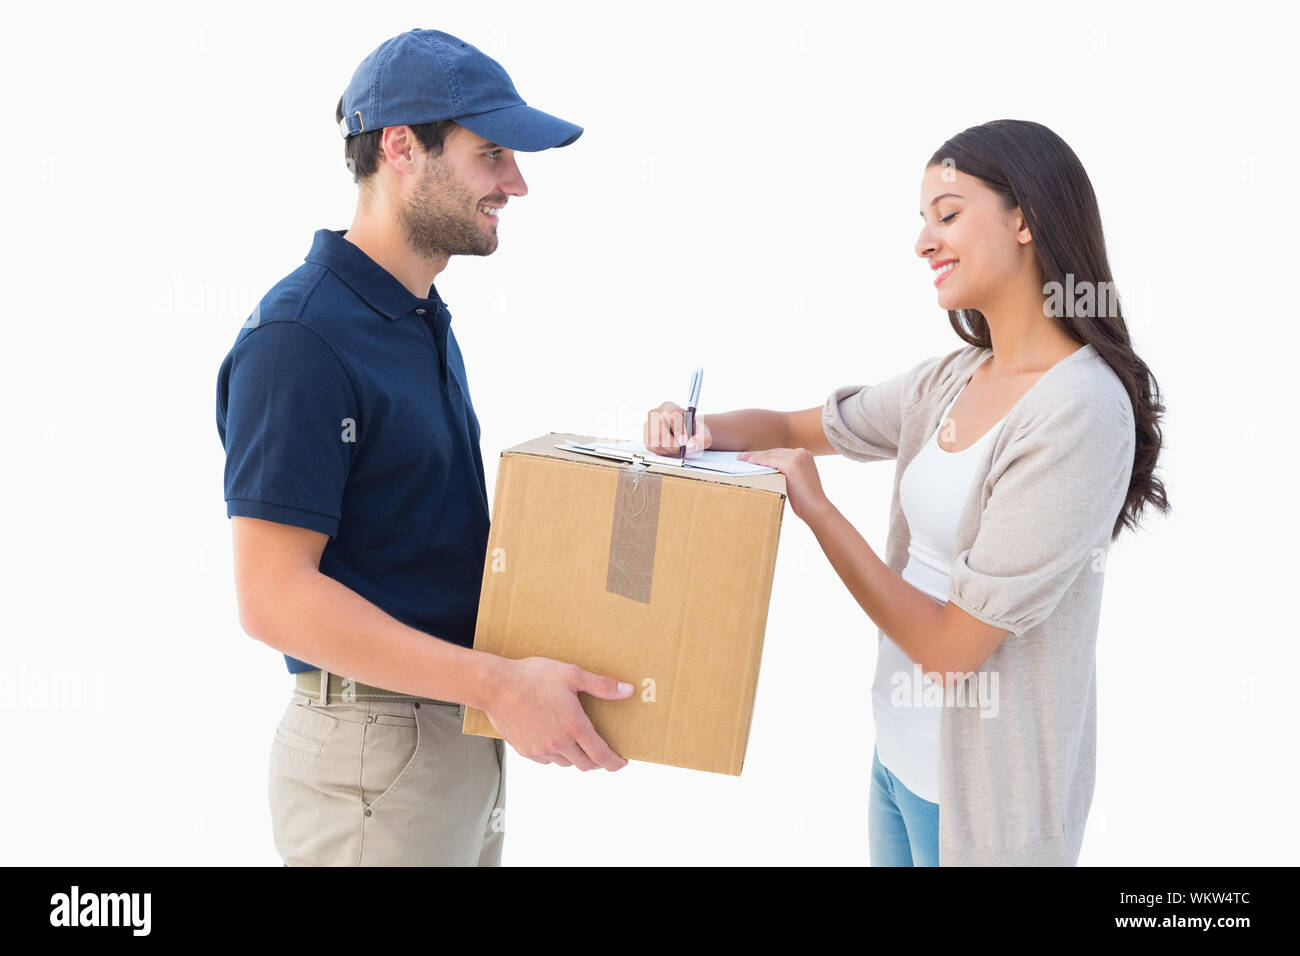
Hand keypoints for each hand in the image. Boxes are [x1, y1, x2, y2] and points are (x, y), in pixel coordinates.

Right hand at [483, 656, 633, 770]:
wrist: (495, 686)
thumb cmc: (533, 676)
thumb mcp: (571, 674)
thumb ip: (602, 686)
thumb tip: (628, 691)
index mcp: (574, 727)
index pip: (601, 756)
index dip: (614, 763)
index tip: (621, 763)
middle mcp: (559, 743)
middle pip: (585, 764)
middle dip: (597, 761)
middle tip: (600, 751)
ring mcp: (541, 750)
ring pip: (565, 763)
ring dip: (575, 756)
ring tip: (575, 741)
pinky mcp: (525, 751)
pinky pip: (546, 760)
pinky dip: (555, 754)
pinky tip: (553, 738)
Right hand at [644, 401, 712, 455]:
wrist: (686, 434)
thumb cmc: (692, 431)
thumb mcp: (703, 433)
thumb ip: (702, 438)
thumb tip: (691, 445)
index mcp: (670, 407)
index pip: (672, 415)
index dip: (678, 429)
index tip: (684, 440)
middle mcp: (656, 413)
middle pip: (660, 431)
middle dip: (673, 444)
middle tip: (681, 448)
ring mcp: (648, 425)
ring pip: (655, 441)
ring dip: (668, 449)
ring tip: (676, 448)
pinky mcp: (646, 436)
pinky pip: (651, 447)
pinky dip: (662, 452)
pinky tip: (669, 449)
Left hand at [737, 447, 830, 521]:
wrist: (815, 508)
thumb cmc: (806, 499)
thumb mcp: (797, 480)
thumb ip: (788, 472)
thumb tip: (770, 470)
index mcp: (804, 455)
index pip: (780, 453)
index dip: (765, 455)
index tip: (752, 456)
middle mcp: (802, 452)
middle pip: (774, 452)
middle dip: (757, 454)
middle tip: (742, 457)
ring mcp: (797, 457)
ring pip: (770, 455)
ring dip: (754, 456)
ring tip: (741, 459)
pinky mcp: (791, 464)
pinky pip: (769, 460)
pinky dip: (758, 461)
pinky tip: (748, 462)